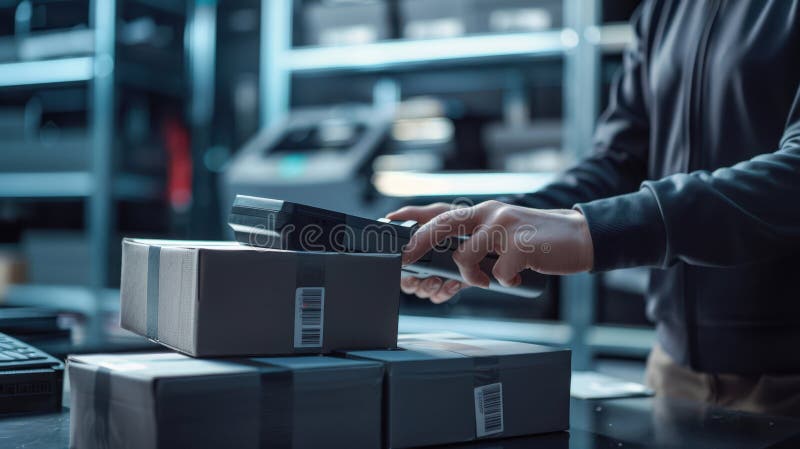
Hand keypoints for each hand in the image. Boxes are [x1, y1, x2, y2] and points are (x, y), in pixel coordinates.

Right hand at [386, 203, 466, 302]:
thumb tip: (390, 217)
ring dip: (430, 288)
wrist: (492, 232)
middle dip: (414, 283)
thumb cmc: (463, 220)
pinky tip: (453, 282)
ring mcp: (440, 275)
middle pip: (410, 283)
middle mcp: (426, 264)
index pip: (400, 266)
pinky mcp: (454, 284)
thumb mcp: (439, 214)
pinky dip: (445, 291)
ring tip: (438, 280)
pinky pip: (442, 295)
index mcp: (418, 248)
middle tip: (421, 278)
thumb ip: (414, 215)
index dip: (400, 270)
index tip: (405, 268)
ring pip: (424, 291)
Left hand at [402, 200, 593, 287]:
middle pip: (444, 223)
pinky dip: (505, 281)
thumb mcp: (503, 238)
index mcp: (483, 212)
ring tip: (489, 279)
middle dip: (420, 241)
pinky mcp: (522, 243)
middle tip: (406, 258)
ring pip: (466, 254)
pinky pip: (498, 272)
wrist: (579, 238)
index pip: (441, 210)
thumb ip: (478, 247)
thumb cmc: (536, 243)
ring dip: (472, 275)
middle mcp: (491, 212)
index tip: (389, 220)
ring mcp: (505, 225)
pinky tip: (518, 276)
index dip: (413, 215)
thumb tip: (449, 270)